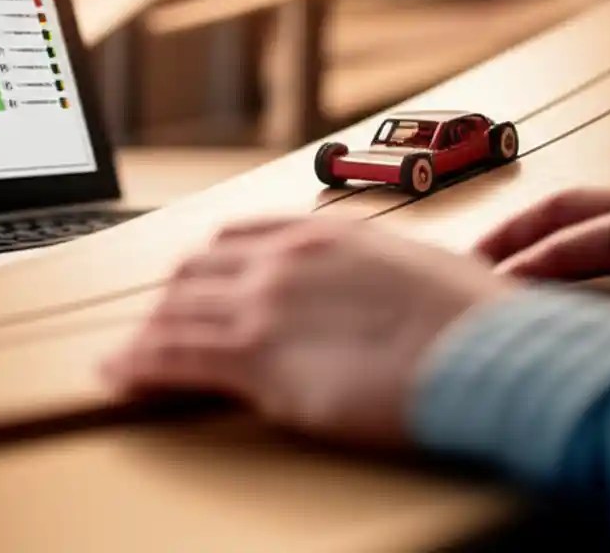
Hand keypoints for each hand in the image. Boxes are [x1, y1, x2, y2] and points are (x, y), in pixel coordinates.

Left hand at [103, 217, 515, 445]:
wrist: (492, 352)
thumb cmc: (476, 319)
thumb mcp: (420, 269)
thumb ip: (377, 275)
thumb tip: (378, 296)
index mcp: (324, 234)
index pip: (237, 237)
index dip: (206, 267)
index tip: (195, 284)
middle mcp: (284, 259)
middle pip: (193, 273)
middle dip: (170, 302)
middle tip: (157, 328)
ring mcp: (265, 305)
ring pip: (174, 316)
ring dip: (144, 338)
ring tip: (124, 360)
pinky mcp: (258, 360)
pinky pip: (173, 359)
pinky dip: (136, 367)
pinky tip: (118, 376)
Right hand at [475, 188, 609, 330]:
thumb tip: (606, 325)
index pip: (574, 242)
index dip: (526, 267)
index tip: (484, 293)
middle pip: (558, 209)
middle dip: (506, 235)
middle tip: (459, 266)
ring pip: (569, 212)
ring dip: (523, 233)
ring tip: (481, 264)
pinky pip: (586, 225)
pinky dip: (549, 240)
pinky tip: (536, 266)